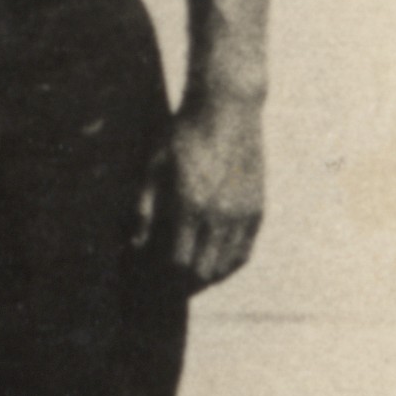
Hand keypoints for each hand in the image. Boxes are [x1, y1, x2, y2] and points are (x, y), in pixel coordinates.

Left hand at [135, 93, 263, 289]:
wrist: (228, 108)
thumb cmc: (182, 134)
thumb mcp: (152, 166)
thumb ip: (144, 208)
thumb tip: (136, 244)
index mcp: (191, 204)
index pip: (179, 261)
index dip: (164, 278)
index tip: (150, 282)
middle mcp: (221, 214)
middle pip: (204, 269)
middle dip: (184, 283)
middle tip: (167, 287)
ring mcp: (244, 212)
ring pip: (228, 264)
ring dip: (208, 277)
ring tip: (189, 280)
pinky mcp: (258, 207)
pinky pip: (246, 250)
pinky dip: (229, 263)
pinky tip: (214, 265)